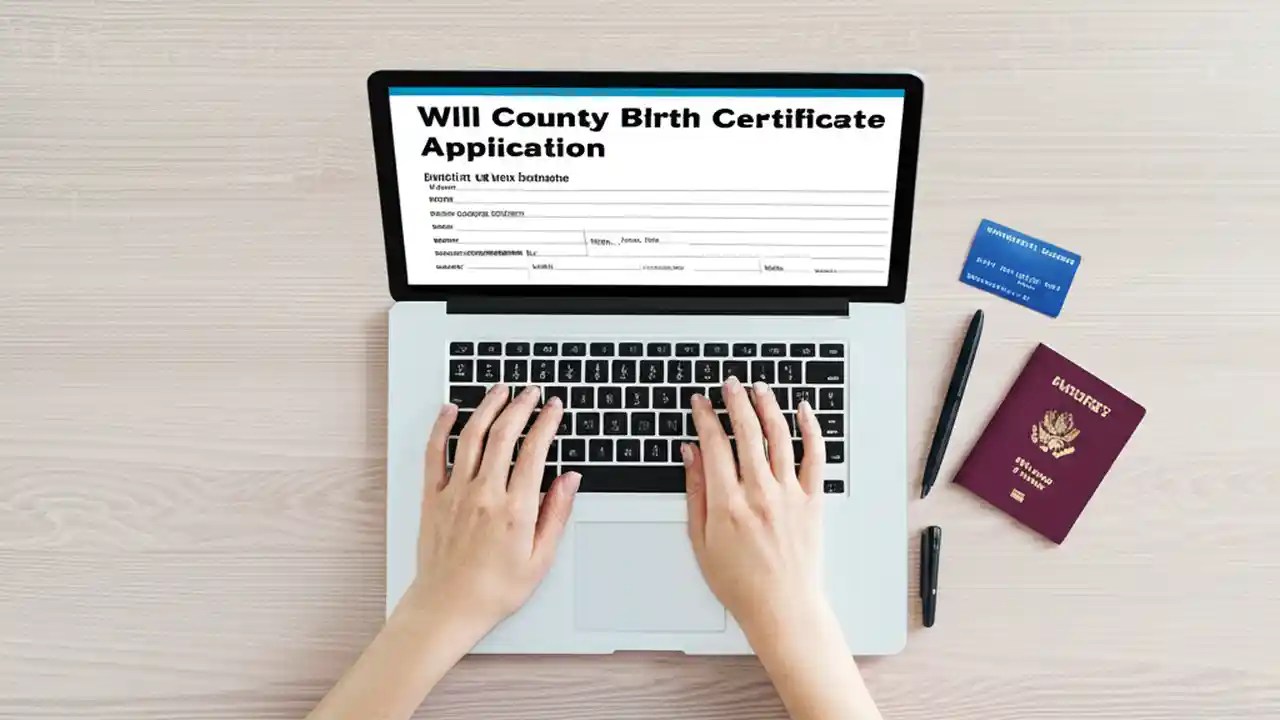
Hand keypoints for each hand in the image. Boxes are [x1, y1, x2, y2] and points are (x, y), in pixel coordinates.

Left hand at [406, 384, 579, 642]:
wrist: (449, 607)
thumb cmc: (495, 590)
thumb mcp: (541, 558)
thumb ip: (556, 514)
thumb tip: (570, 480)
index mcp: (515, 510)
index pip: (535, 451)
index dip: (546, 422)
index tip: (553, 408)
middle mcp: (484, 495)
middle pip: (504, 434)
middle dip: (521, 406)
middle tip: (531, 392)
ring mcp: (455, 493)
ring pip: (471, 435)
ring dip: (488, 407)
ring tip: (501, 390)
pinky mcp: (433, 498)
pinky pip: (435, 453)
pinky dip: (441, 427)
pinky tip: (450, 410)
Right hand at [682, 376, 826, 634]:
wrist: (782, 607)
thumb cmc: (740, 582)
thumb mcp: (700, 540)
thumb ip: (695, 493)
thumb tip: (691, 454)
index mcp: (727, 503)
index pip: (714, 444)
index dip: (704, 416)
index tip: (700, 403)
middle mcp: (759, 493)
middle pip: (746, 431)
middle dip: (735, 400)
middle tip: (729, 384)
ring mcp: (789, 495)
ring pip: (779, 436)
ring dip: (767, 406)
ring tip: (759, 389)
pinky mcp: (812, 500)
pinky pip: (815, 456)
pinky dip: (810, 429)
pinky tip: (802, 411)